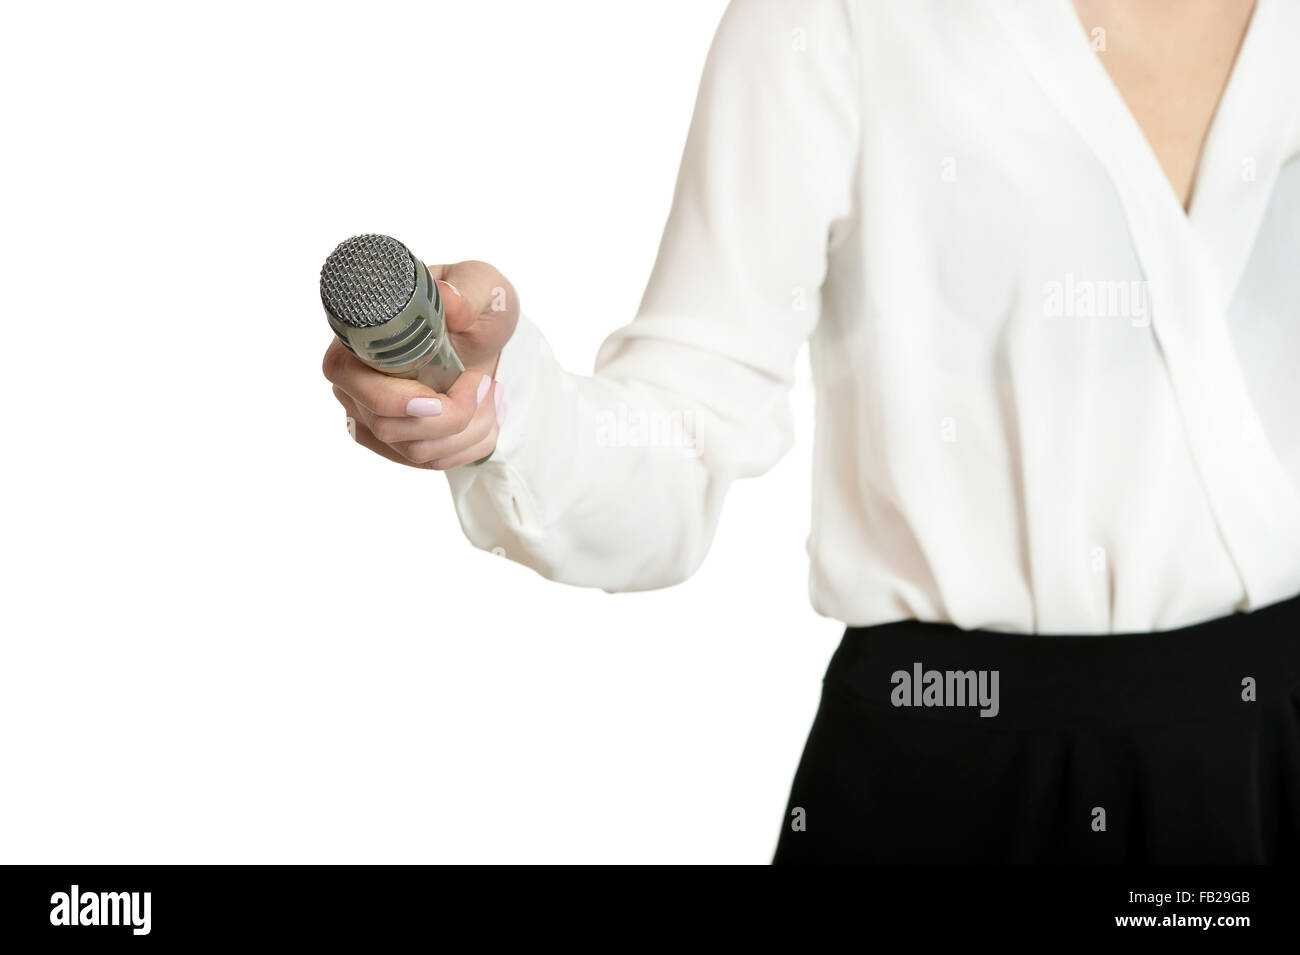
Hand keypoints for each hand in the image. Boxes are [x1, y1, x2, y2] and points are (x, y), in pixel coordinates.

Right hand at [323, 260, 517, 468]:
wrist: (485, 335)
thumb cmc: (474, 305)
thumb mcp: (481, 287)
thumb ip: (466, 292)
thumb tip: (446, 298)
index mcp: (359, 338)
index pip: (349, 380)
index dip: (394, 399)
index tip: (438, 397)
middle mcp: (354, 382)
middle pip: (388, 427)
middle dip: (450, 416)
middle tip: (484, 382)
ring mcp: (371, 417)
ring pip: (416, 451)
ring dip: (470, 428)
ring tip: (491, 391)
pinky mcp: (397, 443)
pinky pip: (433, 461)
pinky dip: (471, 442)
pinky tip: (485, 412)